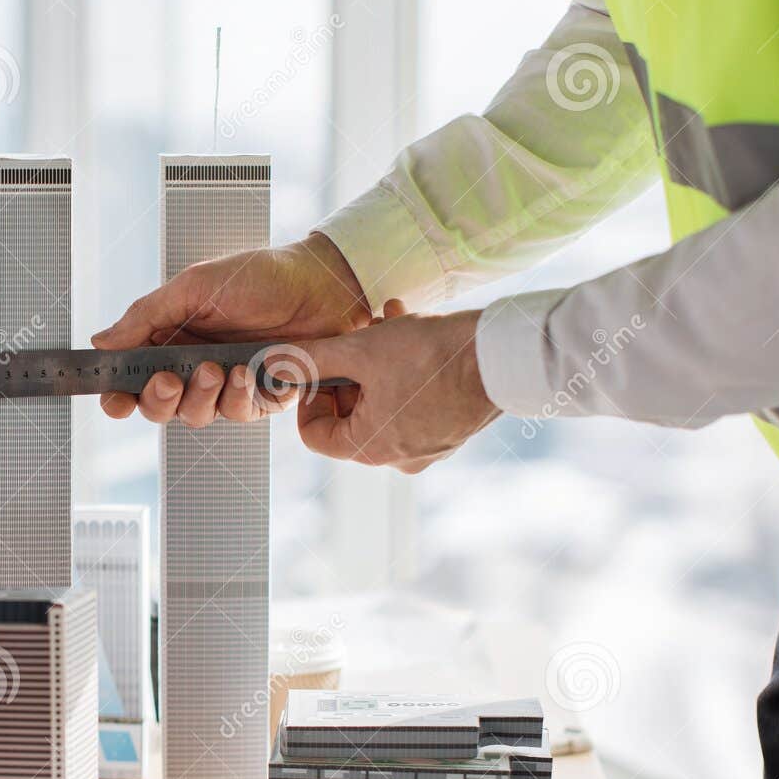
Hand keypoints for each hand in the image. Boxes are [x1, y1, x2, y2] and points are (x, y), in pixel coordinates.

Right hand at [94, 232, 369, 425]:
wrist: (322, 283)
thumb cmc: (260, 276)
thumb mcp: (195, 286)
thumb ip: (146, 316)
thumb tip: (101, 342)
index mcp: (169, 340)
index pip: (132, 381)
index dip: (118, 397)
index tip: (114, 401)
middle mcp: (193, 367)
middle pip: (158, 407)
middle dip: (158, 400)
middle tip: (168, 379)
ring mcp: (227, 385)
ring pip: (195, 416)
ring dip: (200, 398)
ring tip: (215, 368)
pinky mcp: (260, 397)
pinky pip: (238, 414)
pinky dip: (238, 398)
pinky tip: (246, 373)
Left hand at [297, 302, 499, 473]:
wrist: (504, 354)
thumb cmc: (433, 356)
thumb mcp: (360, 350)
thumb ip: (311, 358)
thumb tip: (274, 363)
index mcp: (369, 449)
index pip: (315, 434)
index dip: (308, 395)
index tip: (317, 366)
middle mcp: (397, 457)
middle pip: (350, 415)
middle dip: (349, 370)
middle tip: (355, 336)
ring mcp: (428, 446)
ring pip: (384, 401)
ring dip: (378, 361)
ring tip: (389, 321)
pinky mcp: (451, 429)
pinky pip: (414, 401)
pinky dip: (406, 369)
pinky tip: (412, 327)